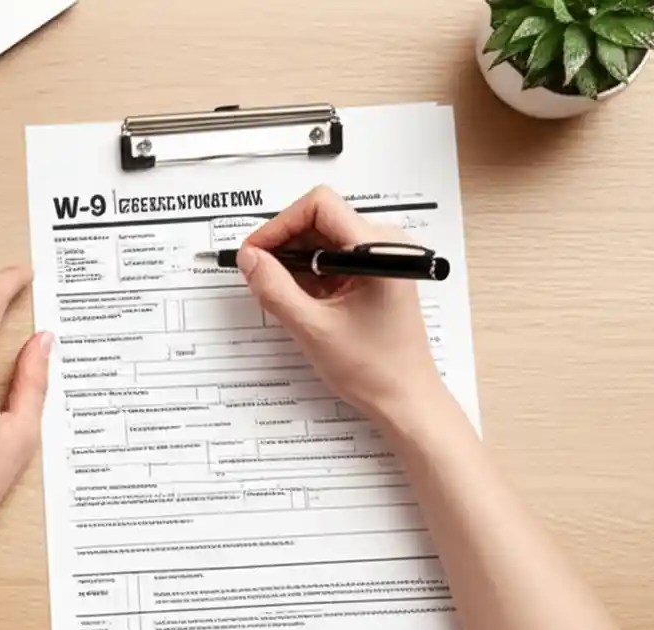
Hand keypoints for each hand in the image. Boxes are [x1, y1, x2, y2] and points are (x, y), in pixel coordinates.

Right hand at [239, 186, 445, 421]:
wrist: (405, 399)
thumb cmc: (375, 369)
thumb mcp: (312, 328)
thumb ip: (275, 288)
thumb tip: (249, 258)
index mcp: (378, 250)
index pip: (319, 206)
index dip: (280, 225)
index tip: (256, 253)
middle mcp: (384, 246)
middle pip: (318, 219)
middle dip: (283, 244)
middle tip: (259, 275)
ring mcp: (379, 259)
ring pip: (322, 239)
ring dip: (295, 261)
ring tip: (281, 294)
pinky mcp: (373, 274)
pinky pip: (331, 259)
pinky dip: (308, 275)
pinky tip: (300, 301)